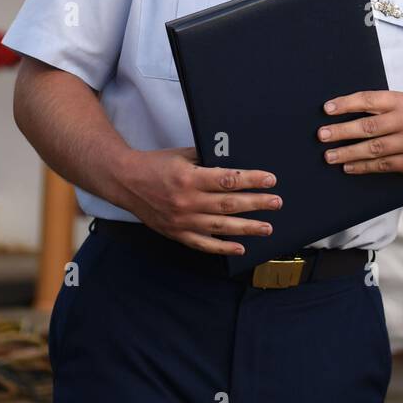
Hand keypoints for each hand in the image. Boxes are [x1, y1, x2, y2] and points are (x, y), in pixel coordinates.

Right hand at [121, 146, 281, 255]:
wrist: (126, 182)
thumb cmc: (156, 164)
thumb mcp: (183, 155)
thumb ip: (207, 161)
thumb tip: (234, 166)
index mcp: (190, 178)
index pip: (228, 180)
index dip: (251, 180)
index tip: (270, 180)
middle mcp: (187, 201)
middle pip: (229, 204)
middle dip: (256, 204)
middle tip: (276, 203)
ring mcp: (182, 220)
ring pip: (220, 227)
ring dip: (246, 228)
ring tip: (267, 227)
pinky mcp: (176, 233)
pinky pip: (203, 244)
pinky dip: (222, 247)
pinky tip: (240, 247)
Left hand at [317, 91, 402, 177]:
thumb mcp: (400, 107)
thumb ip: (377, 108)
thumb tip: (338, 113)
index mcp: (401, 101)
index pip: (370, 99)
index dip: (347, 104)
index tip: (326, 109)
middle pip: (369, 126)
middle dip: (342, 131)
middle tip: (322, 135)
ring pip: (374, 149)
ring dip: (348, 152)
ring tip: (329, 155)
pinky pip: (382, 165)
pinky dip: (362, 166)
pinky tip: (347, 167)